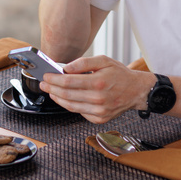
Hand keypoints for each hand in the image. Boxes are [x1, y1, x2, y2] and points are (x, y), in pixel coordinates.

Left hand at [40, 55, 154, 123]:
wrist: (136, 91)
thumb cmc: (120, 74)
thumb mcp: (104, 60)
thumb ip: (84, 63)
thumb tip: (66, 68)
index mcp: (98, 82)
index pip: (68, 82)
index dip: (54, 79)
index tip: (46, 76)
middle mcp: (98, 99)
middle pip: (67, 95)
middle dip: (51, 89)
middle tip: (43, 83)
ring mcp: (99, 111)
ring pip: (70, 106)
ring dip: (57, 98)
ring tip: (50, 91)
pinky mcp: (99, 119)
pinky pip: (79, 112)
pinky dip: (70, 105)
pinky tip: (65, 98)